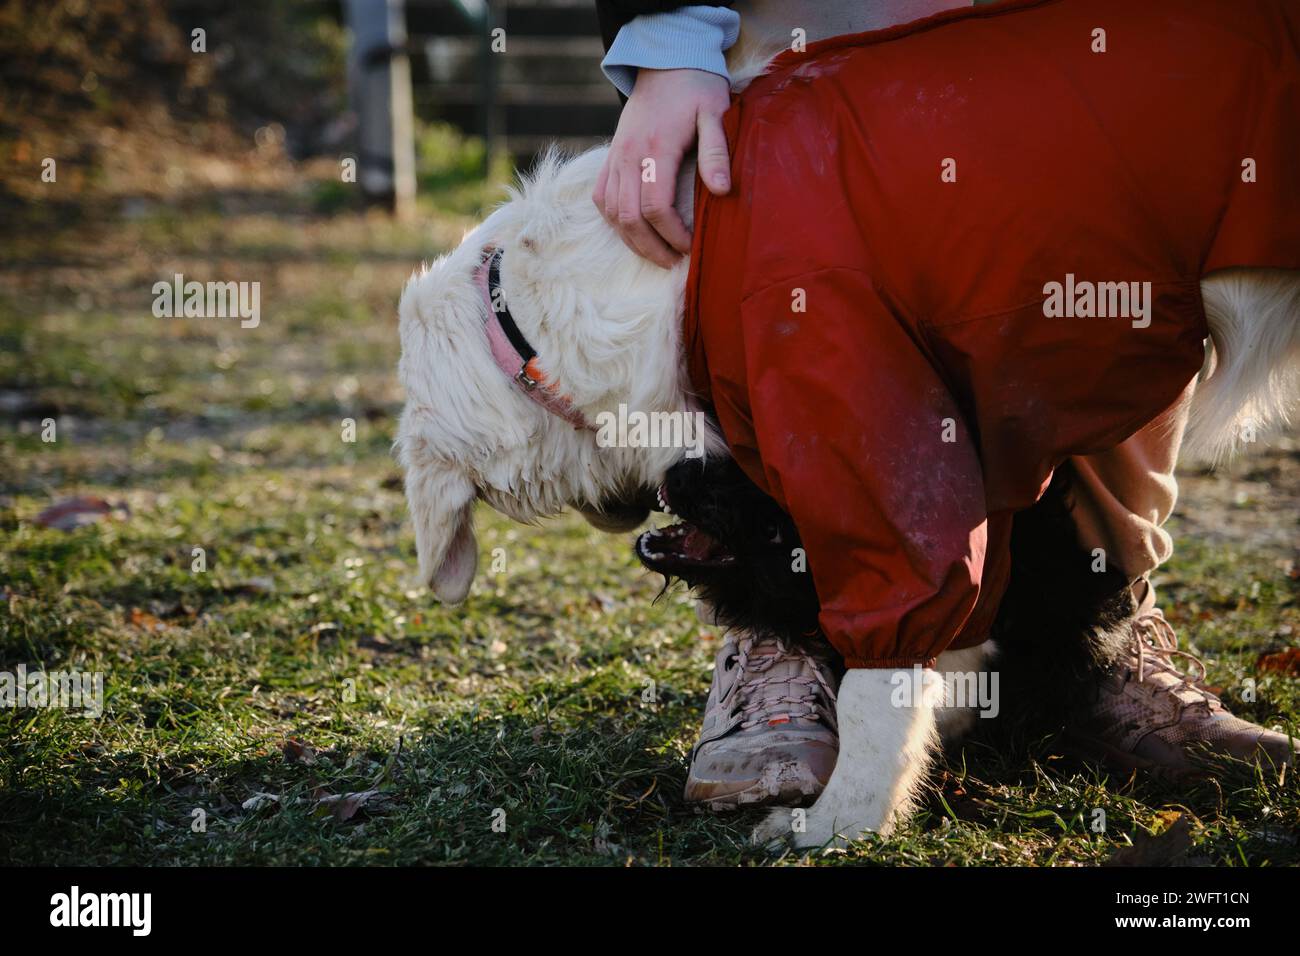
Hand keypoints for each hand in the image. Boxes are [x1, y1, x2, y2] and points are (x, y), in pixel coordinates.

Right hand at [593, 68, 732, 267]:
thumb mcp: (715, 114)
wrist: (666, 62)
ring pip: (613, 213)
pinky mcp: (610, 158)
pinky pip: (602, 199)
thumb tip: (722, 192)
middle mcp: (628, 156)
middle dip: (652, 247)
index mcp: (655, 148)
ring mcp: (615, 158)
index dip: (673, 234)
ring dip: (634, 240)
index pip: (656, 207)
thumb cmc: (696, 89)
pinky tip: (634, 232)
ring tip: (659, 254)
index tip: (692, 246)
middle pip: (630, 218)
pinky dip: (615, 221)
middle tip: (675, 262)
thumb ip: (716, 153)